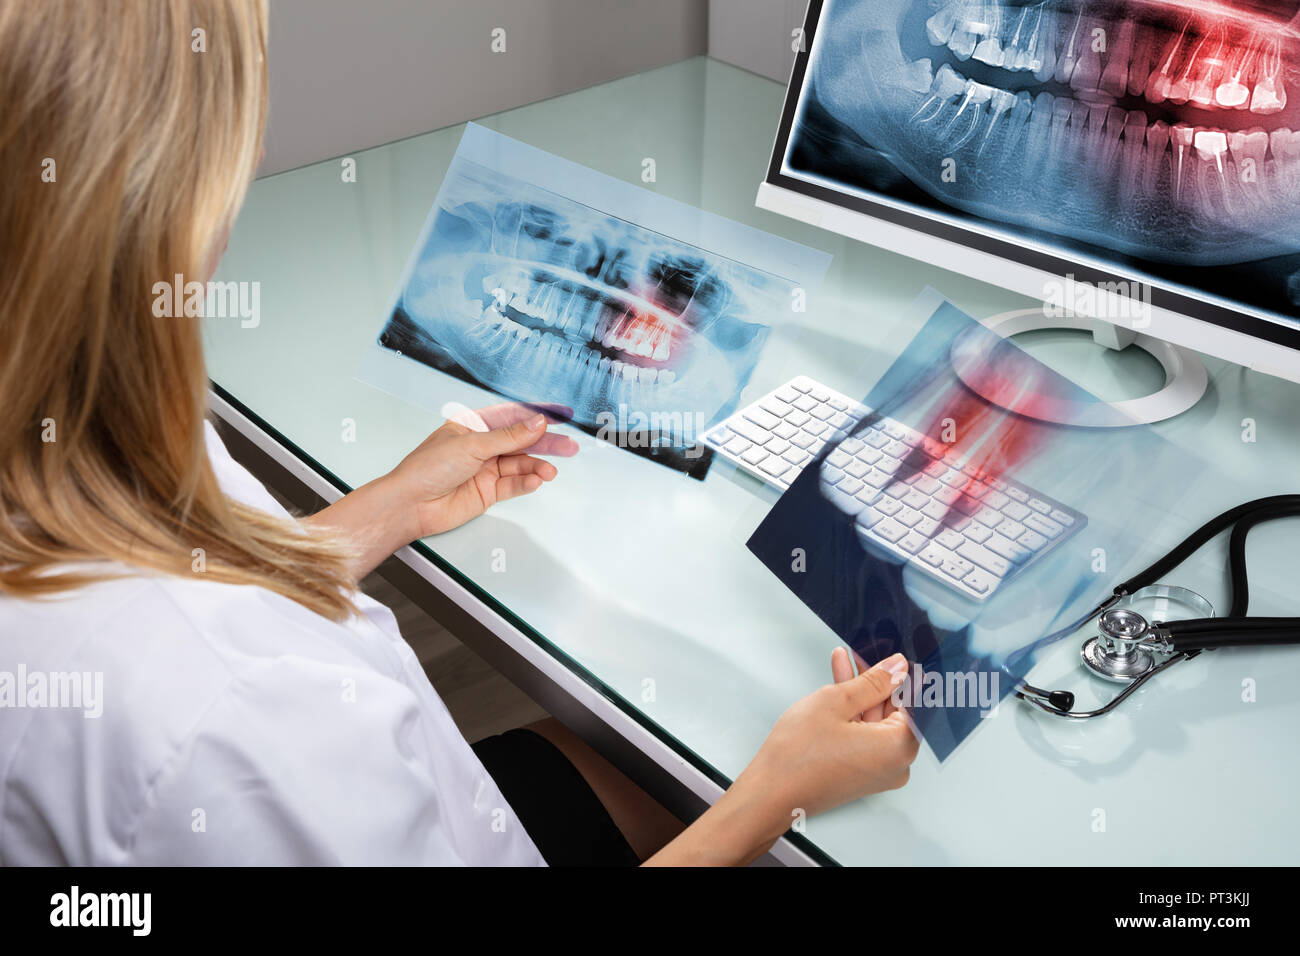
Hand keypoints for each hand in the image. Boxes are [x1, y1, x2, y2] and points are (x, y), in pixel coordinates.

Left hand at [387, 402, 578, 538]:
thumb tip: (536, 423)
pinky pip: (513, 484)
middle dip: (545, 444)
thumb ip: (508, 437)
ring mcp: (485, 469)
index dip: (535, 416)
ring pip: (519, 464)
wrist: (411, 505)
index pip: (511, 417)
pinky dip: (526, 482)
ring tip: (549, 471)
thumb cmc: (426, 468)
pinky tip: (535, 480)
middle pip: (520, 442)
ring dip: (536, 467)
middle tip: (568, 446)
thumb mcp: (471, 445)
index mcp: (472, 425)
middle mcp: (480, 446)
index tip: (558, 416)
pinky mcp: (487, 491)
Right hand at [647, 651, 918, 864]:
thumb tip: (899, 666)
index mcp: (900, 746)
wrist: (771, 792)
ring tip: (842, 661)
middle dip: (873, 680)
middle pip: (893, 710)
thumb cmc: (800, 753)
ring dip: (859, 693)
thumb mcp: (837, 701)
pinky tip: (837, 688)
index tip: (887, 652)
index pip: (911, 699)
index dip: (897, 672)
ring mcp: (879, 771)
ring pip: (875, 721)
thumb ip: (873, 681)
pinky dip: (853, 714)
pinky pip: (865, 736)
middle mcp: (897, 763)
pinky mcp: (862, 774)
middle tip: (859, 652)